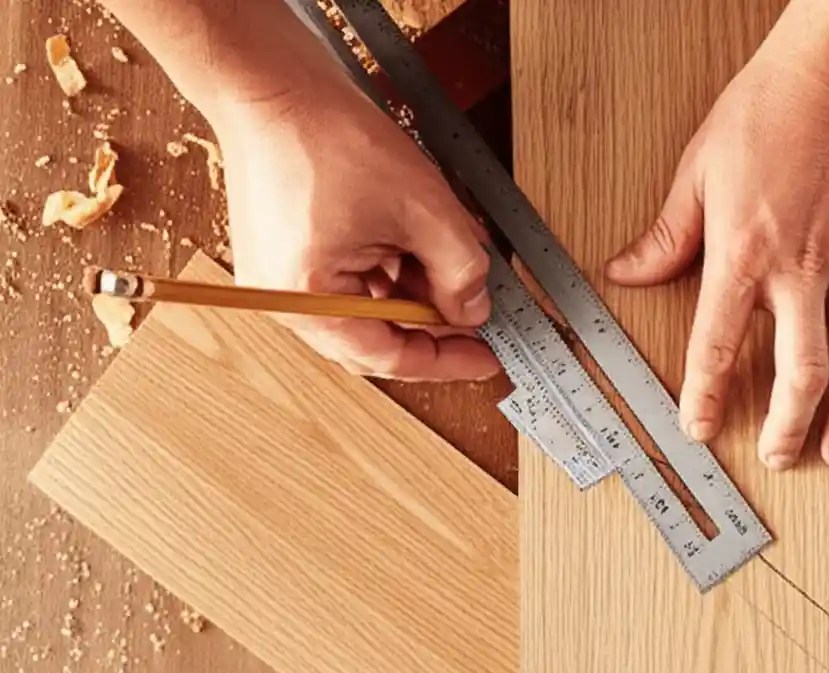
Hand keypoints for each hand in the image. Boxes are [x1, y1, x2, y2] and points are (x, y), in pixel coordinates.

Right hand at [214, 78, 499, 381]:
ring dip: (414, 291)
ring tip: (449, 257)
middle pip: (375, 337)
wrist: (273, 86)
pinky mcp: (288, 256)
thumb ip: (461, 268)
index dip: (445, 360)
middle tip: (477, 312)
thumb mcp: (422, 207)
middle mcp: (285, 300)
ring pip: (367, 308)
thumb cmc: (325, 136)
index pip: (387, 356)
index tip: (485, 358)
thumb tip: (474, 310)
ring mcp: (282, 280)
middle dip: (432, 322)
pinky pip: (349, 282)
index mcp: (308, 299)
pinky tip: (418, 245)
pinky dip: (389, 270)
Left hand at [606, 12, 828, 469]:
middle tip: (782, 457)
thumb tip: (626, 273)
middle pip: (802, 370)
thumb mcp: (698, 170)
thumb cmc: (767, 112)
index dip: (706, 395)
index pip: (718, 343)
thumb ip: (667, 235)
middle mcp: (804, 268)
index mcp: (745, 252)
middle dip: (790, 423)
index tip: (700, 429)